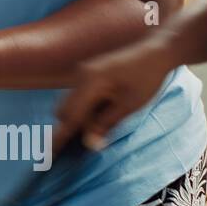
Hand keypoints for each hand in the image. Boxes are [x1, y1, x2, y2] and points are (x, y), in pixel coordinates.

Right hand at [53, 36, 178, 152]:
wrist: (156, 51)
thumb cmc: (146, 78)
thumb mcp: (130, 105)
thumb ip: (106, 123)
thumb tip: (89, 144)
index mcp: (90, 82)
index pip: (69, 115)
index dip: (60, 136)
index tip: (50, 154)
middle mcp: (80, 76)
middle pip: (64, 110)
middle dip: (73, 126)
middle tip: (94, 138)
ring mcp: (82, 73)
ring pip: (70, 103)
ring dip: (81, 117)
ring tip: (106, 121)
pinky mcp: (87, 73)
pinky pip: (78, 96)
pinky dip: (85, 108)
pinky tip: (105, 110)